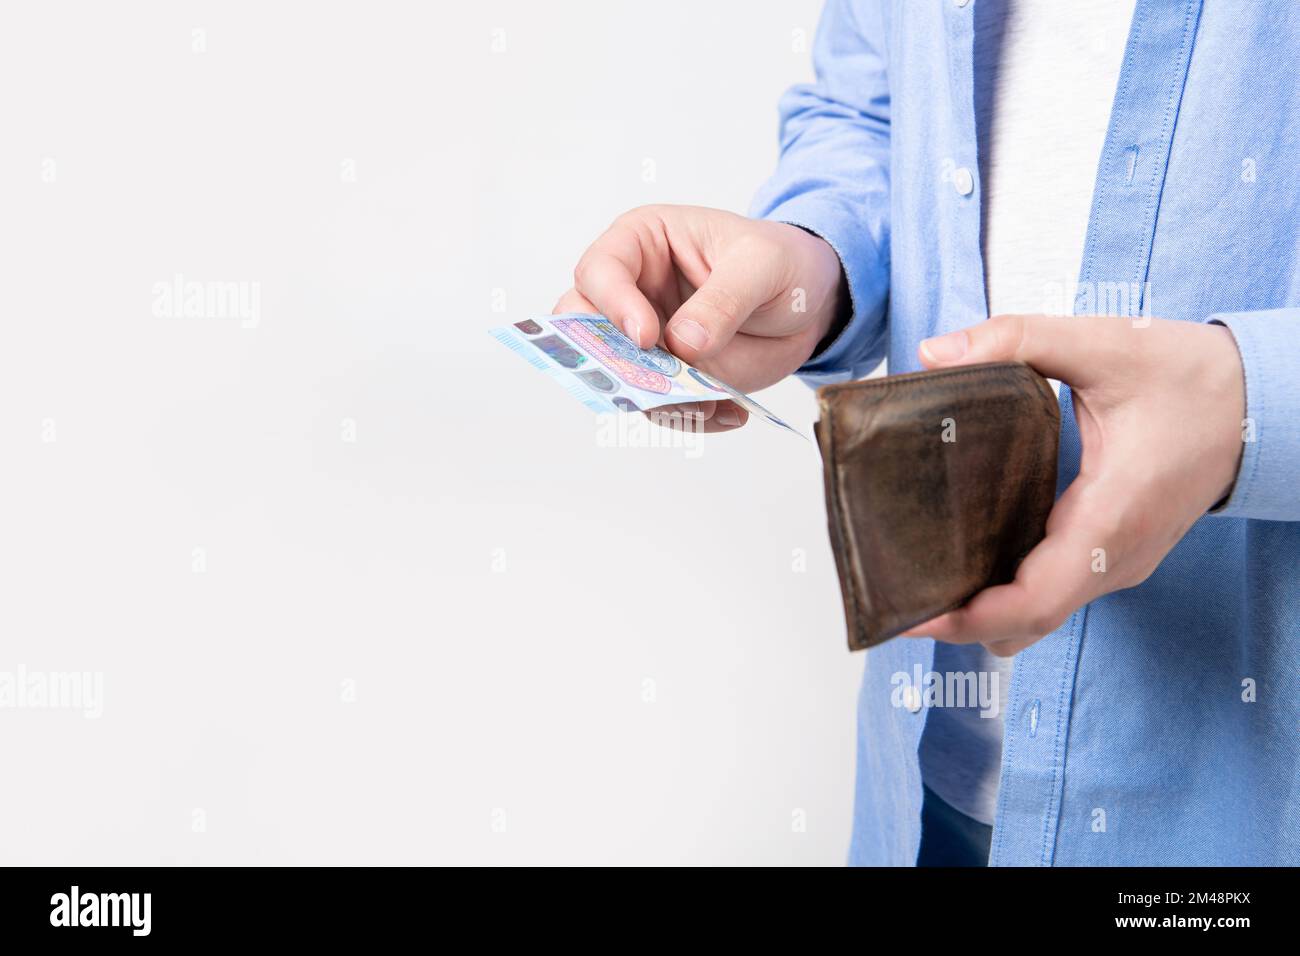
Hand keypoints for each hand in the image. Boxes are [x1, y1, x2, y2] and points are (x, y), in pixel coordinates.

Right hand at [554, 204, 844, 430]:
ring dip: (656, 400)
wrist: (810, 303)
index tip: (647, 336)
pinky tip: (730, 413)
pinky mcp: (667, 379)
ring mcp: (646, 342)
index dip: (613, 304)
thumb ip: (724, 299)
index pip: (600, 270)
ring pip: (620, 379)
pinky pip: (660, 406)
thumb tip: (684, 343)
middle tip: (645, 385)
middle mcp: (631, 293)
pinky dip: (691, 416)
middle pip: (583, 330)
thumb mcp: (762, 266)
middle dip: (607, 362)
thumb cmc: (779, 261)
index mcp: (641, 243)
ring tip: (709, 405)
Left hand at [902, 313, 1246, 655]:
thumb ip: (1017, 340)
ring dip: (984, 611)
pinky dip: (1009, 594)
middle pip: (1027, 622)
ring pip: (1040, 617)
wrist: (1259, 401)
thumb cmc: (1191, 378)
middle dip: (962, 620)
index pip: (1035, 599)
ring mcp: (1118, 565)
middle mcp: (1115, 558)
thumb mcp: (1104, 344)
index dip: (973, 617)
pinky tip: (967, 559)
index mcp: (1111, 516)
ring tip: (923, 579)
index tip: (919, 613)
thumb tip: (935, 353)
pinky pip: (1054, 595)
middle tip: (899, 594)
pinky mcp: (1114, 557)